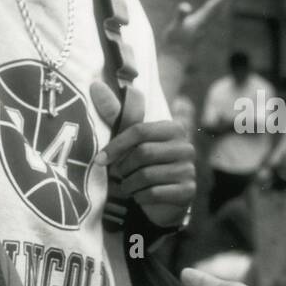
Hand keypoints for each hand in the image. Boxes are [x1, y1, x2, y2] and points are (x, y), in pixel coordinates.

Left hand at [91, 81, 195, 227]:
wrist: (162, 201)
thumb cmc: (143, 165)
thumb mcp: (129, 140)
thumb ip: (114, 114)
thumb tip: (95, 85)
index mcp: (174, 129)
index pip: (140, 130)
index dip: (116, 145)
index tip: (100, 159)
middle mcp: (186, 147)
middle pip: (143, 153)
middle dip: (123, 168)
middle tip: (118, 175)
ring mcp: (189, 170)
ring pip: (147, 176)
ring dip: (129, 185)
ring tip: (128, 186)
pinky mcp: (188, 191)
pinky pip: (154, 194)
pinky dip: (140, 197)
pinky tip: (140, 196)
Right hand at [159, 0, 241, 55]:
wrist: (176, 59)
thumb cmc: (175, 43)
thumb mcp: (176, 27)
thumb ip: (180, 16)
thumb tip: (185, 7)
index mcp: (202, 20)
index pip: (215, 5)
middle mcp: (205, 23)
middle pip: (218, 7)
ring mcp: (203, 27)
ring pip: (215, 12)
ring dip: (222, 2)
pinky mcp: (199, 30)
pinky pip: (209, 16)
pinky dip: (215, 9)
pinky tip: (217, 7)